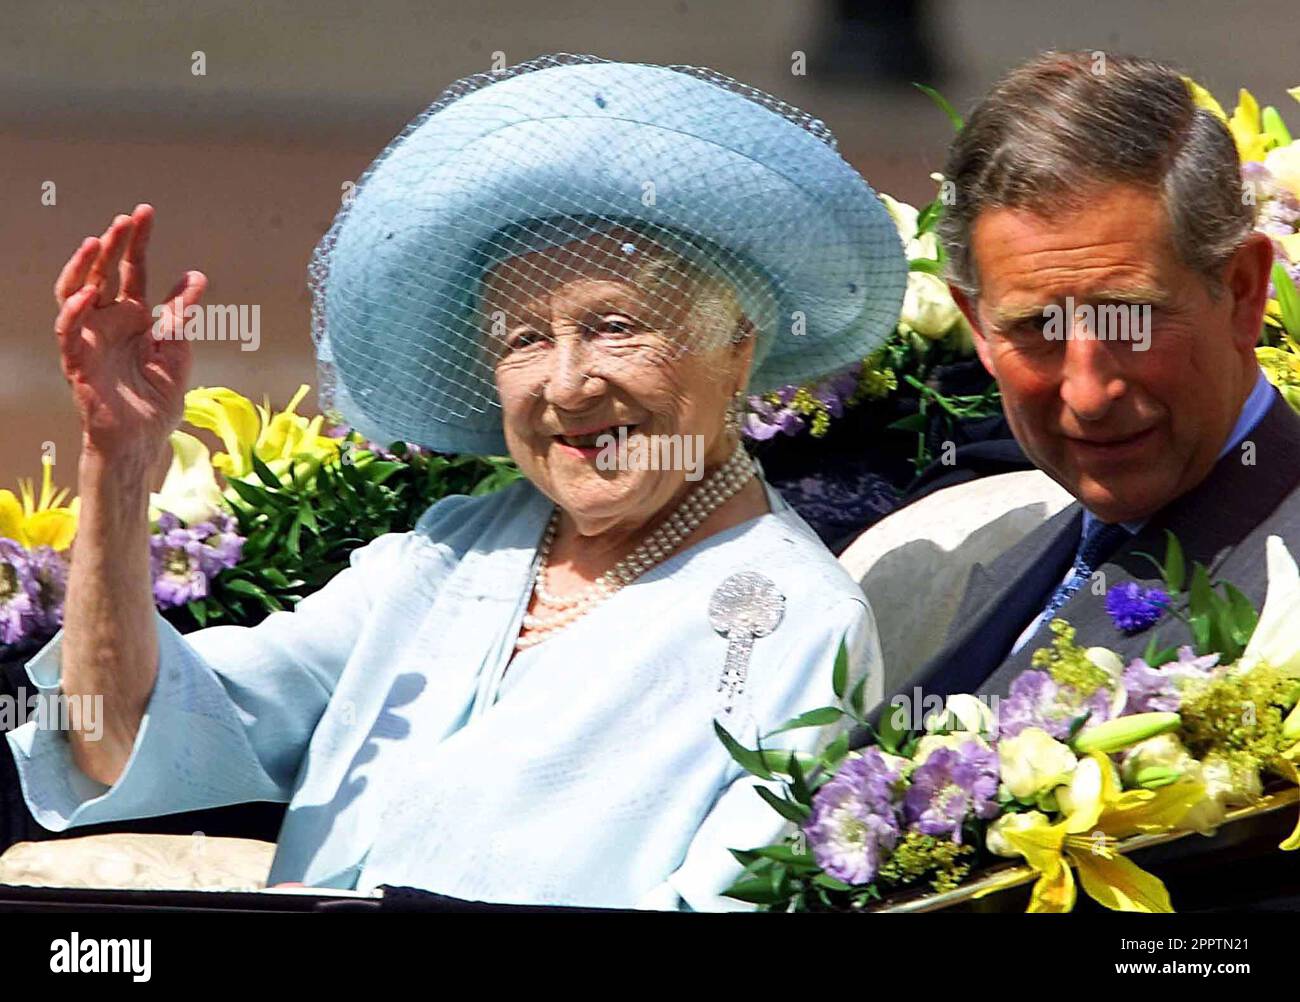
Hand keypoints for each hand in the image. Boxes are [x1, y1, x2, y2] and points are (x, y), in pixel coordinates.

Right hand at [54, 204, 206, 465]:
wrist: (145, 439)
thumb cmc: (158, 398)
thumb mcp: (177, 349)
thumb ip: (180, 314)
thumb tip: (195, 275)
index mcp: (134, 316)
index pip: (132, 271)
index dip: (137, 243)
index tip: (145, 213)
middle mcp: (108, 322)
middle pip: (103, 273)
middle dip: (113, 244)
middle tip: (127, 219)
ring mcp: (90, 339)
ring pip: (76, 293)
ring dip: (84, 267)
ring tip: (99, 242)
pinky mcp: (77, 361)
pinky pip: (68, 331)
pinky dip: (76, 310)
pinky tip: (90, 291)